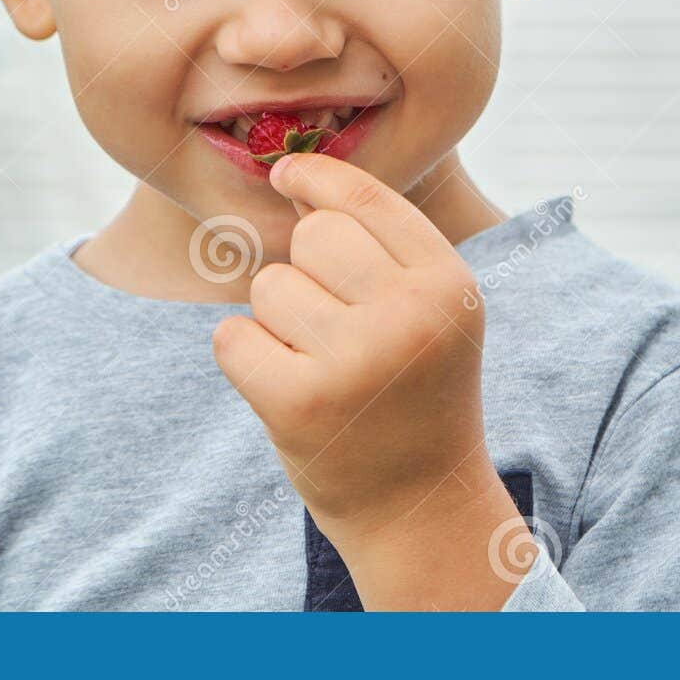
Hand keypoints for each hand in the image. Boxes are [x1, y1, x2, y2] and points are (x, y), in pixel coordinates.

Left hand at [212, 153, 529, 606]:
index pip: (365, 198)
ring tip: (318, 364)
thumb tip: (292, 173)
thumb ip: (380, 245)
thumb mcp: (430, 310)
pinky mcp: (298, 404)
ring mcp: (353, 362)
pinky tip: (285, 387)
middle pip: (313, 235)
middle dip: (305, 268)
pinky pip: (232, 338)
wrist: (420, 507)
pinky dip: (245, 358)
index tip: (286, 174)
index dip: (315, 177)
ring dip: (276, 320)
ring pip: (269, 287)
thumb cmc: (415, 392)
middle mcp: (408, 316)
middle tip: (330, 323)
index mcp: (447, 284)